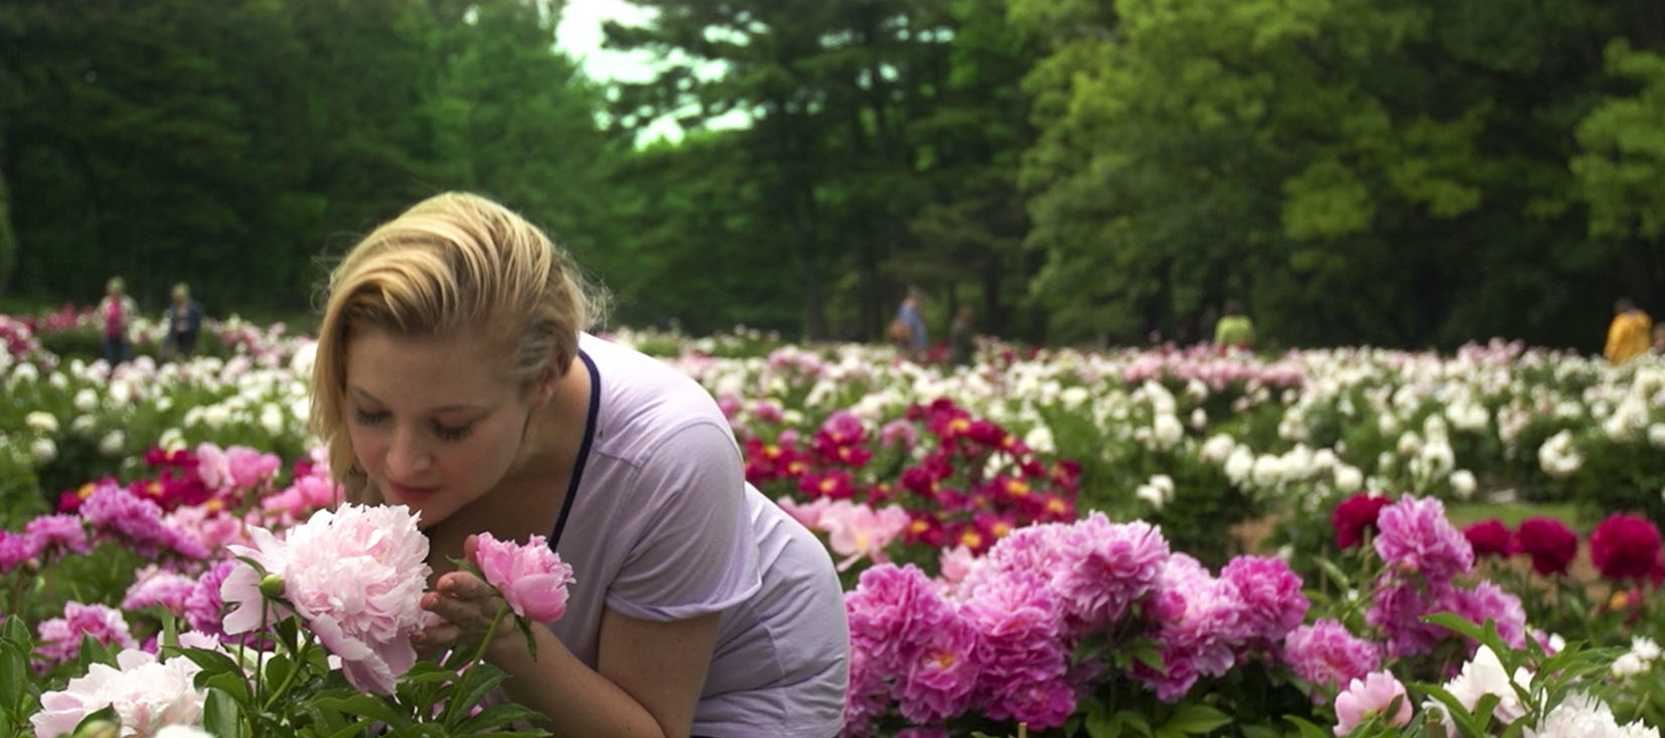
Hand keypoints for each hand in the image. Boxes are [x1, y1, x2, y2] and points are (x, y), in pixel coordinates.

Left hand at [412, 536, 514, 658]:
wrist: (508, 631)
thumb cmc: (494, 595)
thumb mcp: (492, 578)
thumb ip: (478, 559)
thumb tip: (471, 539)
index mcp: (489, 594)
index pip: (475, 588)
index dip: (460, 584)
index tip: (444, 581)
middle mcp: (479, 614)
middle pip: (461, 611)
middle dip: (444, 607)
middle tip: (426, 600)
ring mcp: (468, 631)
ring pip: (451, 632)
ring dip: (433, 631)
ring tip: (417, 629)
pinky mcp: (458, 643)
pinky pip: (442, 646)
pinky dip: (427, 644)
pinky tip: (414, 640)